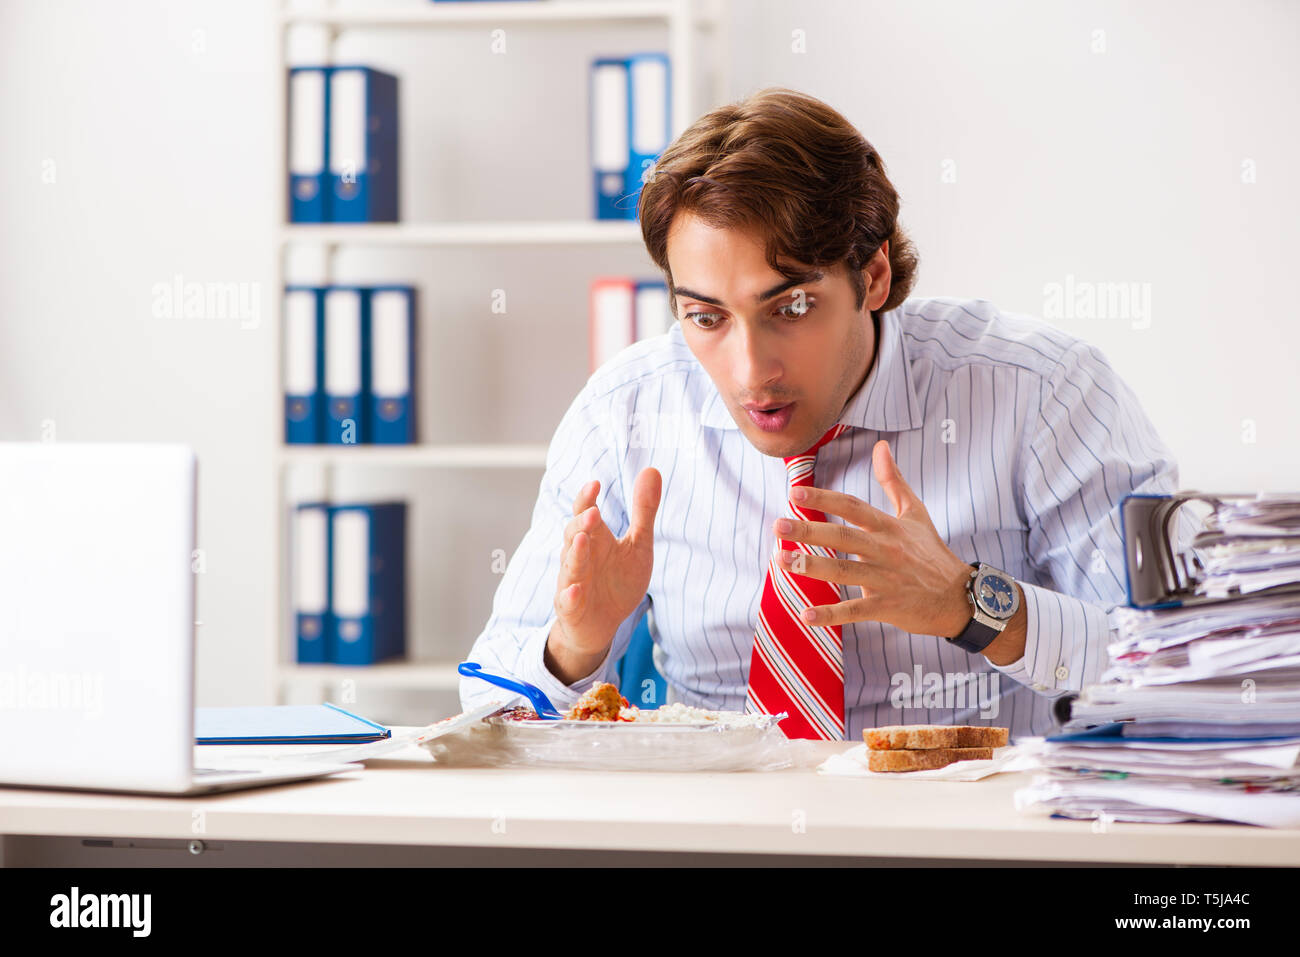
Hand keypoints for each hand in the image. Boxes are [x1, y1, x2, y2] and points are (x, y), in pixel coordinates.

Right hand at [546, 467, 661, 682]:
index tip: (595, 484)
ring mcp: (573, 582)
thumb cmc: (618, 579)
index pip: (585, 513)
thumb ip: (643, 511)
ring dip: (574, 554)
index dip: (586, 499)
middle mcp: (580, 557)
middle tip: (592, 513)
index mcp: (595, 539)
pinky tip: (575, 591)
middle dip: (580, 524)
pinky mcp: (572, 608)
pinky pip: (568, 601)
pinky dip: (570, 596)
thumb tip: (652, 469)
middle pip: (573, 536)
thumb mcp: (638, 545)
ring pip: (569, 566)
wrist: (602, 624)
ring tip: (581, 539)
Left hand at [773, 439, 971, 637]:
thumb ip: (894, 481)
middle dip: (809, 531)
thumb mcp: (916, 513)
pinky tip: (806, 615)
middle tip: (778, 525)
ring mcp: (887, 579)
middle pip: (844, 537)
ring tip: (782, 561)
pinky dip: (831, 614)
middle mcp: (886, 550)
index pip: (853, 507)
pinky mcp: (888, 607)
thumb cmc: (932, 553)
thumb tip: (881, 445)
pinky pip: (855, 610)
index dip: (825, 499)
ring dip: (812, 567)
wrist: (961, 597)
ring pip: (845, 571)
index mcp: (890, 527)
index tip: (795, 493)